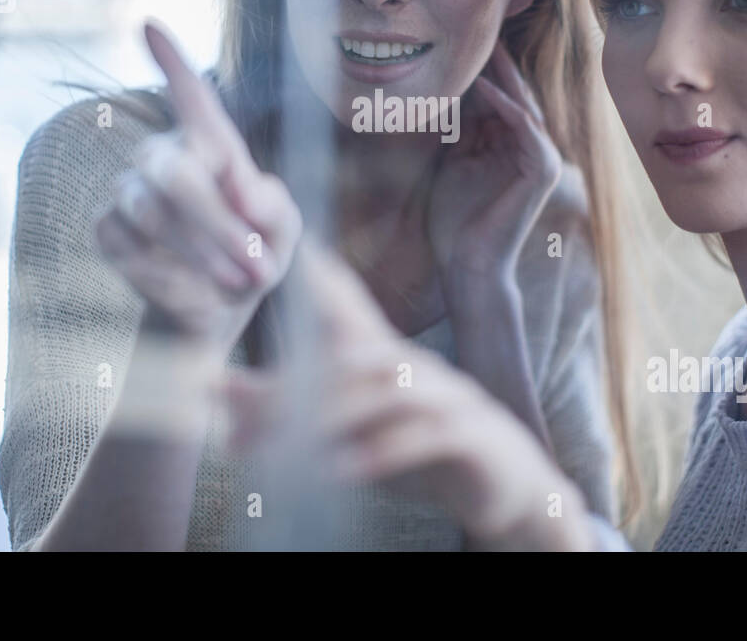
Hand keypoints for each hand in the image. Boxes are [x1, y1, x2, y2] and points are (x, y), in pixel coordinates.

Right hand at [96, 20, 301, 353]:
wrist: (218, 309)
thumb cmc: (257, 254)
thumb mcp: (284, 231)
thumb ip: (274, 207)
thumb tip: (241, 192)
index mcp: (211, 144)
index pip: (192, 98)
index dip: (171, 62)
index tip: (148, 24)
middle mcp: (163, 156)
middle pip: (177, 176)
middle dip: (219, 226)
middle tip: (258, 268)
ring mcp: (129, 189)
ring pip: (155, 215)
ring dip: (205, 255)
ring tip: (240, 282)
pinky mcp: (107, 228)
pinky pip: (133, 247)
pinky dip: (174, 274)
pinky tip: (197, 286)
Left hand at [226, 244, 592, 549]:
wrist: (512, 492)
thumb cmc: (428, 459)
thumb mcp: (363, 437)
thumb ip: (310, 419)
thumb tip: (234, 405)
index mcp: (391, 363)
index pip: (354, 313)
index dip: (328, 283)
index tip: (297, 254)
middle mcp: (419, 370)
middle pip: (349, 362)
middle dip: (289, 391)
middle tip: (236, 418)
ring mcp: (452, 399)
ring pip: (388, 391)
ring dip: (334, 419)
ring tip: (291, 449)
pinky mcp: (474, 438)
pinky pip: (425, 437)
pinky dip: (381, 453)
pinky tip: (344, 472)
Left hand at [426, 41, 561, 287]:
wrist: (467, 264)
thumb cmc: (454, 222)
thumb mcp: (451, 165)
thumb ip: (457, 133)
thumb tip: (446, 96)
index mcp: (509, 149)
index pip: (499, 100)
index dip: (482, 72)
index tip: (460, 42)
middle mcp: (530, 150)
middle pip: (514, 96)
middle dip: (497, 65)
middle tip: (479, 30)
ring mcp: (541, 159)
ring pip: (522, 106)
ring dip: (502, 76)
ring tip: (483, 46)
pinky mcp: (543, 170)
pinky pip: (525, 127)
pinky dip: (505, 106)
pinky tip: (484, 86)